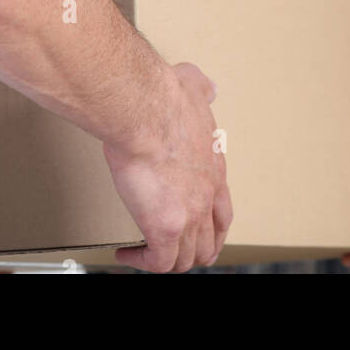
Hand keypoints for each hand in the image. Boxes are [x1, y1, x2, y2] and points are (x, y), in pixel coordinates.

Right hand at [102, 61, 233, 272]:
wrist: (143, 109)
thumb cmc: (161, 97)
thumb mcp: (193, 86)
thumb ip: (201, 89)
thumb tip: (208, 88)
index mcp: (214, 168)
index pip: (223, 212)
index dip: (212, 227)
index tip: (197, 230)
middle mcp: (207, 196)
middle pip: (209, 243)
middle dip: (193, 252)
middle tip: (174, 252)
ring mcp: (189, 215)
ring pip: (186, 259)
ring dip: (168, 260)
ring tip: (147, 255)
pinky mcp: (165, 228)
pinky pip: (159, 263)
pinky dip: (142, 263)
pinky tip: (126, 253)